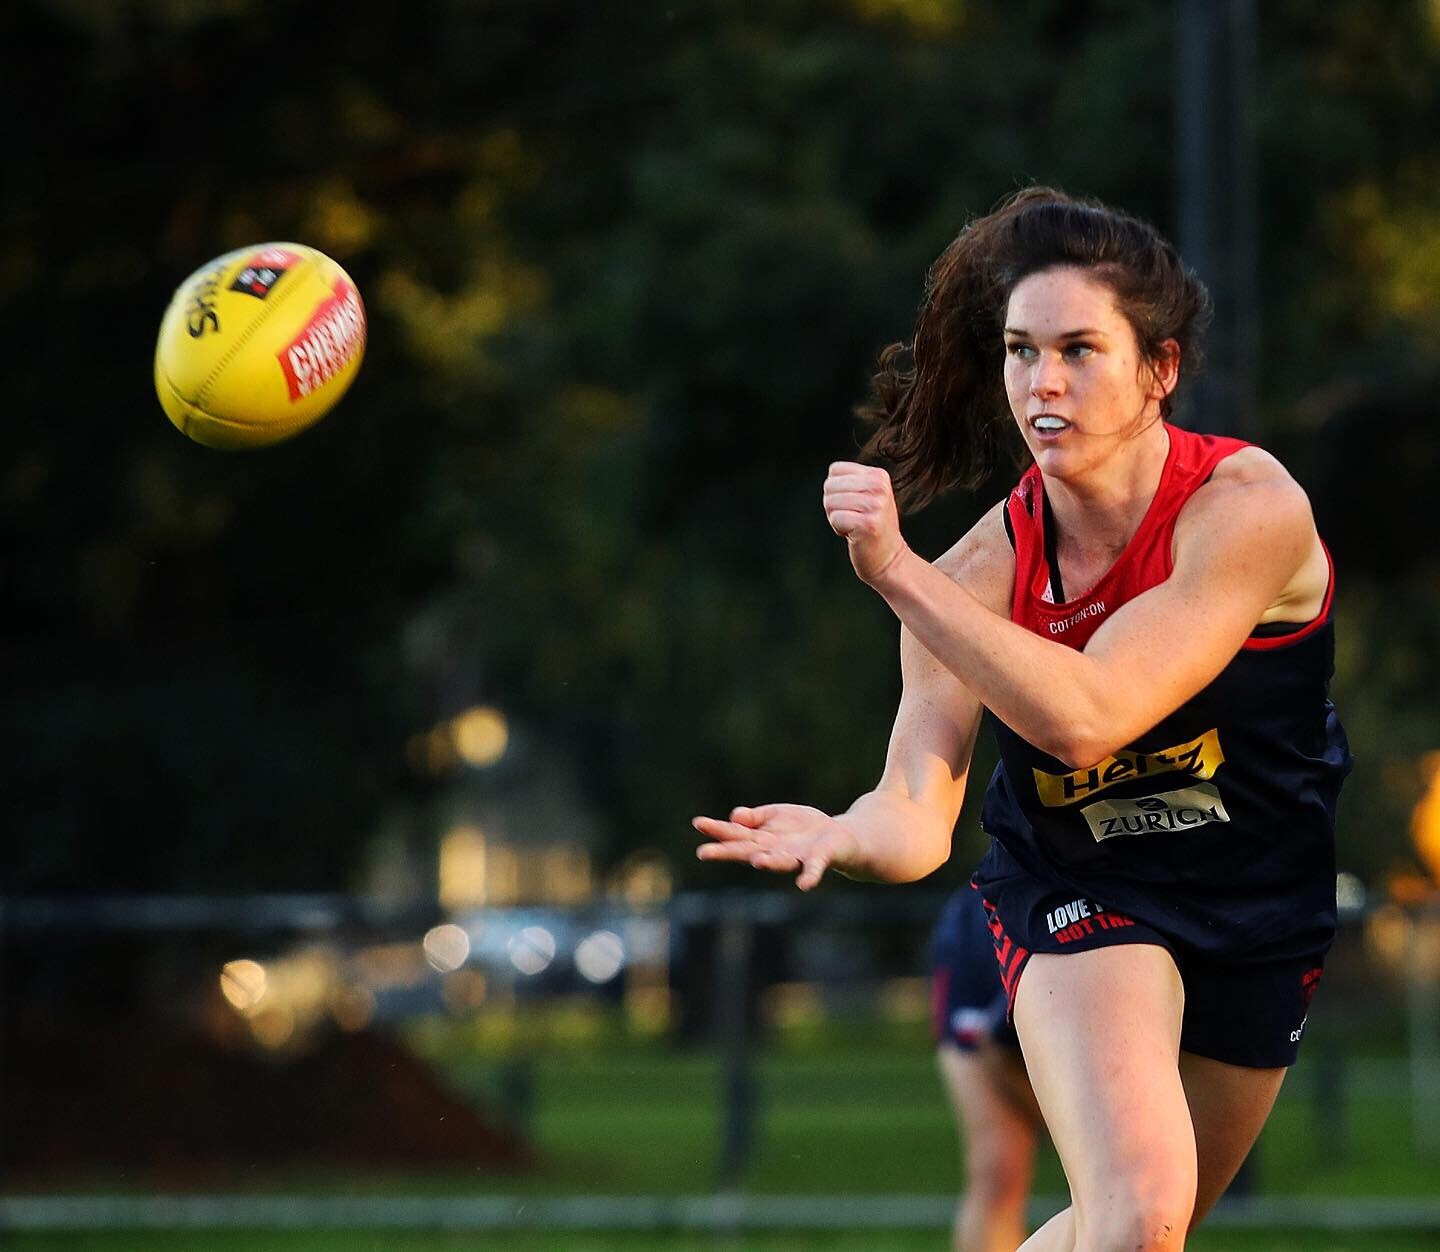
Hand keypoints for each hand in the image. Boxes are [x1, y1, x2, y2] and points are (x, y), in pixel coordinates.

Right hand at [693, 804, 860, 890]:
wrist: (841, 839)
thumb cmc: (803, 829)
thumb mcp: (776, 816)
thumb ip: (755, 818)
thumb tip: (735, 817)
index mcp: (762, 839)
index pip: (735, 834)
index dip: (717, 829)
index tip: (698, 823)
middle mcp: (774, 852)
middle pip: (747, 851)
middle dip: (727, 852)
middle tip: (703, 853)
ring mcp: (796, 858)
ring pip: (778, 861)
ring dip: (767, 863)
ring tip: (757, 861)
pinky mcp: (819, 860)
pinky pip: (813, 870)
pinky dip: (809, 877)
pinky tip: (804, 884)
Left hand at [822, 462, 908, 585]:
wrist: (890, 558)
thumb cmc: (872, 526)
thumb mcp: (867, 495)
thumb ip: (850, 480)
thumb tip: (831, 475)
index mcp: (879, 475)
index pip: (835, 470)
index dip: (837, 490)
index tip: (854, 505)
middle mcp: (880, 487)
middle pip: (830, 486)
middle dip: (834, 505)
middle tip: (853, 517)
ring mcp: (876, 505)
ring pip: (830, 502)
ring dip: (837, 518)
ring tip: (855, 526)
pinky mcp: (868, 524)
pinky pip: (835, 518)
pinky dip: (839, 529)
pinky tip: (855, 535)